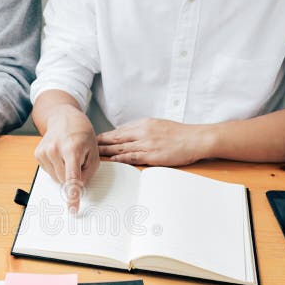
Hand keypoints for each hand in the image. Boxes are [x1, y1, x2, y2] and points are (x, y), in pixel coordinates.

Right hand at [34, 107, 98, 212]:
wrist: (63, 118)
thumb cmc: (81, 134)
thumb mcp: (93, 151)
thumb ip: (88, 173)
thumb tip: (77, 188)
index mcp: (72, 149)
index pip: (72, 178)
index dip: (73, 196)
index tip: (73, 209)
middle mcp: (55, 150)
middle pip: (65, 180)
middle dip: (74, 175)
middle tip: (77, 158)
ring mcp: (44, 152)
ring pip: (57, 178)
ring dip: (65, 172)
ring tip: (68, 155)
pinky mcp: (37, 154)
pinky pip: (50, 172)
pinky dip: (57, 168)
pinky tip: (59, 155)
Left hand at [97, 118, 214, 166]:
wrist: (196, 138)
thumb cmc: (181, 134)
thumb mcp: (160, 125)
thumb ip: (145, 130)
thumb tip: (132, 135)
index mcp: (144, 124)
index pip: (120, 130)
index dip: (107, 135)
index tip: (96, 138)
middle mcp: (143, 132)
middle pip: (116, 137)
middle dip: (101, 141)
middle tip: (87, 145)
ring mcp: (147, 143)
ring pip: (121, 147)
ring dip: (106, 151)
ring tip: (94, 154)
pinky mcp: (152, 155)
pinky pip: (132, 156)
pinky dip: (120, 158)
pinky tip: (112, 160)